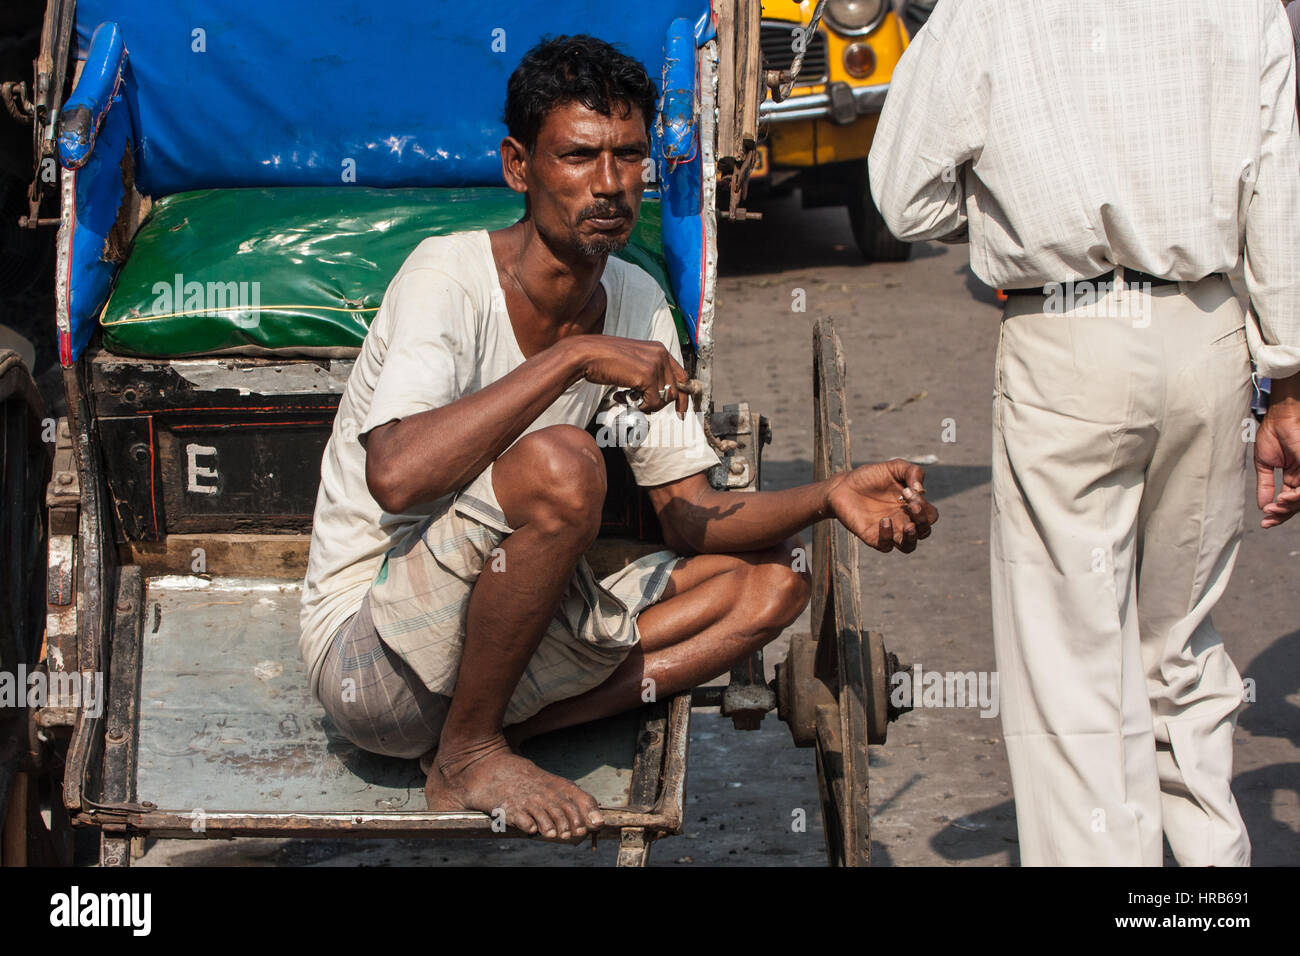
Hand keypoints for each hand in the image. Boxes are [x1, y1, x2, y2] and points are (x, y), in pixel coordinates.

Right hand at [565, 334, 691, 416]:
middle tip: (643, 406)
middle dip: (660, 404)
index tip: (681, 411)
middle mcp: (661, 354)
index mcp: (659, 349)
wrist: (587, 354)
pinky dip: (640, 406)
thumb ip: (648, 373)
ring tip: (626, 397)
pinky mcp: (647, 375)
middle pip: (675, 390)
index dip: (682, 395)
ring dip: (647, 405)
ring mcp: (655, 364)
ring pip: (665, 398)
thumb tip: (659, 394)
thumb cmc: (604, 360)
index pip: (682, 375)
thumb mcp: (633, 362)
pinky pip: (653, 402)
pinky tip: (622, 396)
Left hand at [826, 459, 937, 552]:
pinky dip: (888, 536)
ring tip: (908, 526)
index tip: (907, 491)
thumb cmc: (871, 477)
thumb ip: (913, 472)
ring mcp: (888, 531)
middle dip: (922, 521)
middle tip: (912, 506)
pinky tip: (884, 521)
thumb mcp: (894, 467)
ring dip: (911, 538)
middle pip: (924, 532)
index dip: (924, 506)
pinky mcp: (872, 537)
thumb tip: (921, 490)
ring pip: (908, 546)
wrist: (843, 485)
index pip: (930, 515)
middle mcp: (903, 521)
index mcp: (911, 507)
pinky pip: (886, 546)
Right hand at [1255, 375, 1299, 527]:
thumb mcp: (1264, 465)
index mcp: (1293, 477)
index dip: (1278, 514)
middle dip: (1282, 514)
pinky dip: (1295, 497)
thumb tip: (1263, 506)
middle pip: (1296, 504)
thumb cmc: (1272, 435)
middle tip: (1268, 518)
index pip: (1288, 501)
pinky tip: (1283, 499)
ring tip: (1273, 509)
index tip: (1264, 522)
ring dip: (1288, 508)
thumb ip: (1265, 485)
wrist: (1278, 418)